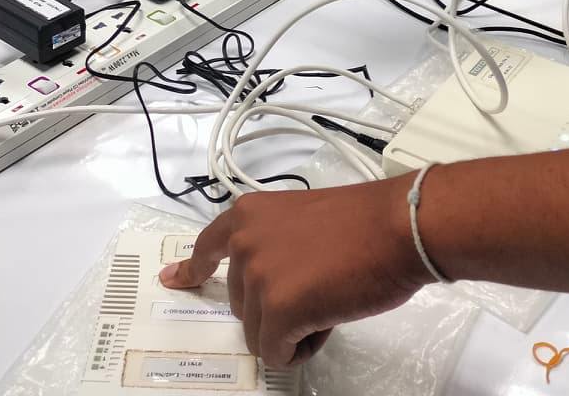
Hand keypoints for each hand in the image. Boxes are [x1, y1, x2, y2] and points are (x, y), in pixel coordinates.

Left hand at [159, 177, 428, 367]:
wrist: (397, 228)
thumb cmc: (365, 223)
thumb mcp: (302, 219)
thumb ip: (275, 242)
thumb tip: (272, 278)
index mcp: (249, 216)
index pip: (207, 246)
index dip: (190, 270)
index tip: (171, 280)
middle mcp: (244, 244)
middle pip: (242, 304)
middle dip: (276, 308)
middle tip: (320, 286)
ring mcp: (257, 278)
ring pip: (261, 333)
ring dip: (293, 328)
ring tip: (330, 297)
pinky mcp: (276, 310)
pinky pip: (277, 352)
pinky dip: (301, 348)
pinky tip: (328, 319)